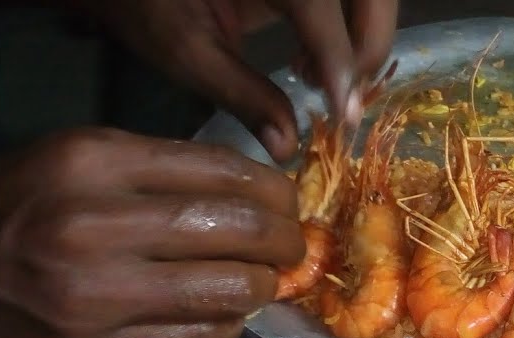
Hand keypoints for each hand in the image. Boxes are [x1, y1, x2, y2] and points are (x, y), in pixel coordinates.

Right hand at [0, 128, 303, 337]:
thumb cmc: (13, 219)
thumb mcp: (68, 168)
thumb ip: (153, 173)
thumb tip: (255, 191)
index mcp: (91, 162)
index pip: (225, 170)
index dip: (276, 190)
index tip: (289, 203)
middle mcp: (94, 224)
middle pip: (242, 228)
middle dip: (285, 239)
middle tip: (291, 246)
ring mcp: (94, 296)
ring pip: (233, 289)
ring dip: (263, 287)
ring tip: (260, 283)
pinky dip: (228, 326)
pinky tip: (224, 315)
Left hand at [92, 0, 398, 162]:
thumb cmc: (144, 5)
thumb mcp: (186, 51)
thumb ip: (242, 95)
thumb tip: (289, 147)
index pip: (320, 9)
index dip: (340, 63)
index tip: (346, 116)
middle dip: (369, 47)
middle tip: (346, 99)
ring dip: (361, 42)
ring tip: (325, 83)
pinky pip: (347, 3)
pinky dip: (345, 35)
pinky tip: (313, 64)